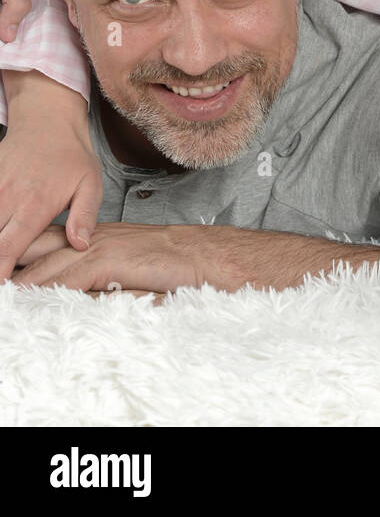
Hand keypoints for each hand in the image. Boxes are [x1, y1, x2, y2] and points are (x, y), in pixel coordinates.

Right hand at [0, 74, 101, 281]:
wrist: (47, 118)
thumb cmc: (71, 154)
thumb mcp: (90, 183)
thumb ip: (85, 216)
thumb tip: (79, 246)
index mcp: (35, 204)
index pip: (10, 247)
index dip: (1, 271)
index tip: (2, 289)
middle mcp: (8, 198)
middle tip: (4, 284)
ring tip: (2, 259)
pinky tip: (0, 231)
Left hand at [12, 221, 208, 293]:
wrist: (204, 256)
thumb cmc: (172, 266)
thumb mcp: (128, 274)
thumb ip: (101, 282)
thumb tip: (76, 298)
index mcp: (95, 237)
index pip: (47, 243)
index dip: (22, 257)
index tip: (6, 274)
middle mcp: (94, 237)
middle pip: (40, 246)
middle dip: (14, 261)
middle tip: (0, 280)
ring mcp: (102, 245)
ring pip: (49, 263)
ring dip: (22, 281)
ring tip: (4, 292)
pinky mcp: (112, 259)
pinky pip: (72, 277)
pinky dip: (49, 289)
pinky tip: (32, 299)